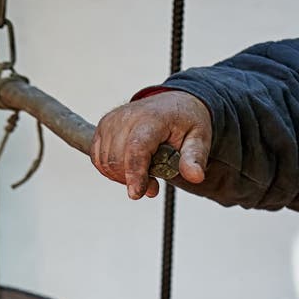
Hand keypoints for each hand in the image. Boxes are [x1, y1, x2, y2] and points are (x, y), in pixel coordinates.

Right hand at [91, 90, 211, 198]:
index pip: (136, 148)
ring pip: (106, 164)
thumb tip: (195, 176)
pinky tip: (129, 167)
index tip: (136, 194)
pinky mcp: (102, 128)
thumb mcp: (200, 138)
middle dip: (133, 180)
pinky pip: (98, 160)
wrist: (173, 104)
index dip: (134, 173)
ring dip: (123, 177)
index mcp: (152, 118)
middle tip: (154, 183)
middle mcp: (127, 117)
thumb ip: (195, 158)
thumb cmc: (185, 122)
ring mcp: (111, 121)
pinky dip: (111, 170)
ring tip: (144, 172)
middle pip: (118, 161)